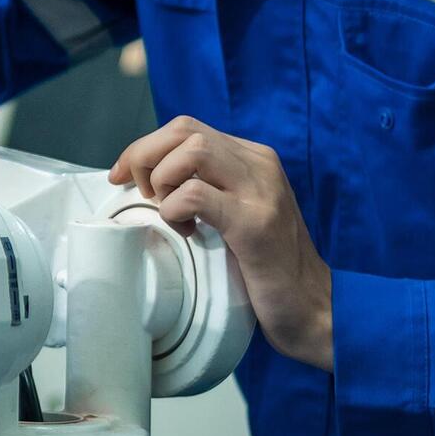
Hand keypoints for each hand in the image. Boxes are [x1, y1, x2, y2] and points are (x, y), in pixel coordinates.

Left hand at [111, 116, 332, 369]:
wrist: (312, 307)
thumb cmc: (265, 265)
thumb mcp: (237, 211)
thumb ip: (209, 185)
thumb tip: (149, 175)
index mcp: (252, 158)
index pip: (186, 128)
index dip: (145, 147)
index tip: (123, 176)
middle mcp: (259, 165)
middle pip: (184, 130)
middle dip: (145, 156)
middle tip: (141, 195)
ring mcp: (260, 192)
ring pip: (191, 151)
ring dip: (163, 181)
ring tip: (169, 213)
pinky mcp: (254, 223)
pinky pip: (196, 194)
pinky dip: (175, 209)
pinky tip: (186, 232)